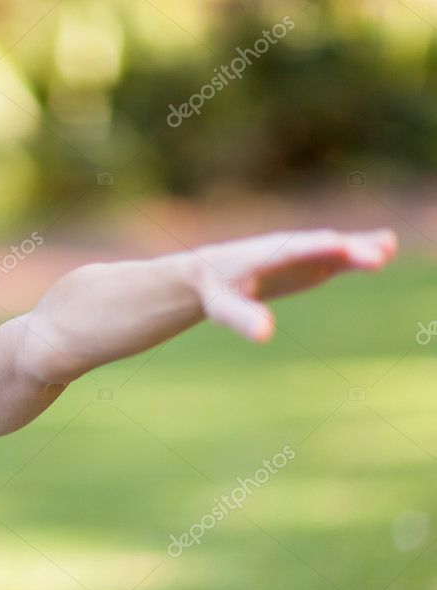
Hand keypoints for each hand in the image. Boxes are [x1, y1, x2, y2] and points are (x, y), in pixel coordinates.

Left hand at [191, 228, 397, 342]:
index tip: (340, 245)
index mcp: (267, 256)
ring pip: (337, 248)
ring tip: (386, 249)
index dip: (316, 248)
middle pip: (323, 248)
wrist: (214, 274)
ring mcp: (306, 254)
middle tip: (377, 256)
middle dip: (348, 250)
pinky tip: (385, 250)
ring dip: (361, 247)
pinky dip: (359, 252)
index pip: (294, 251)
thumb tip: (265, 334)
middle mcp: (291, 249)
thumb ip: (243, 318)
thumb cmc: (218, 291)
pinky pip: (341, 256)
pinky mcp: (315, 262)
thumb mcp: (224, 309)